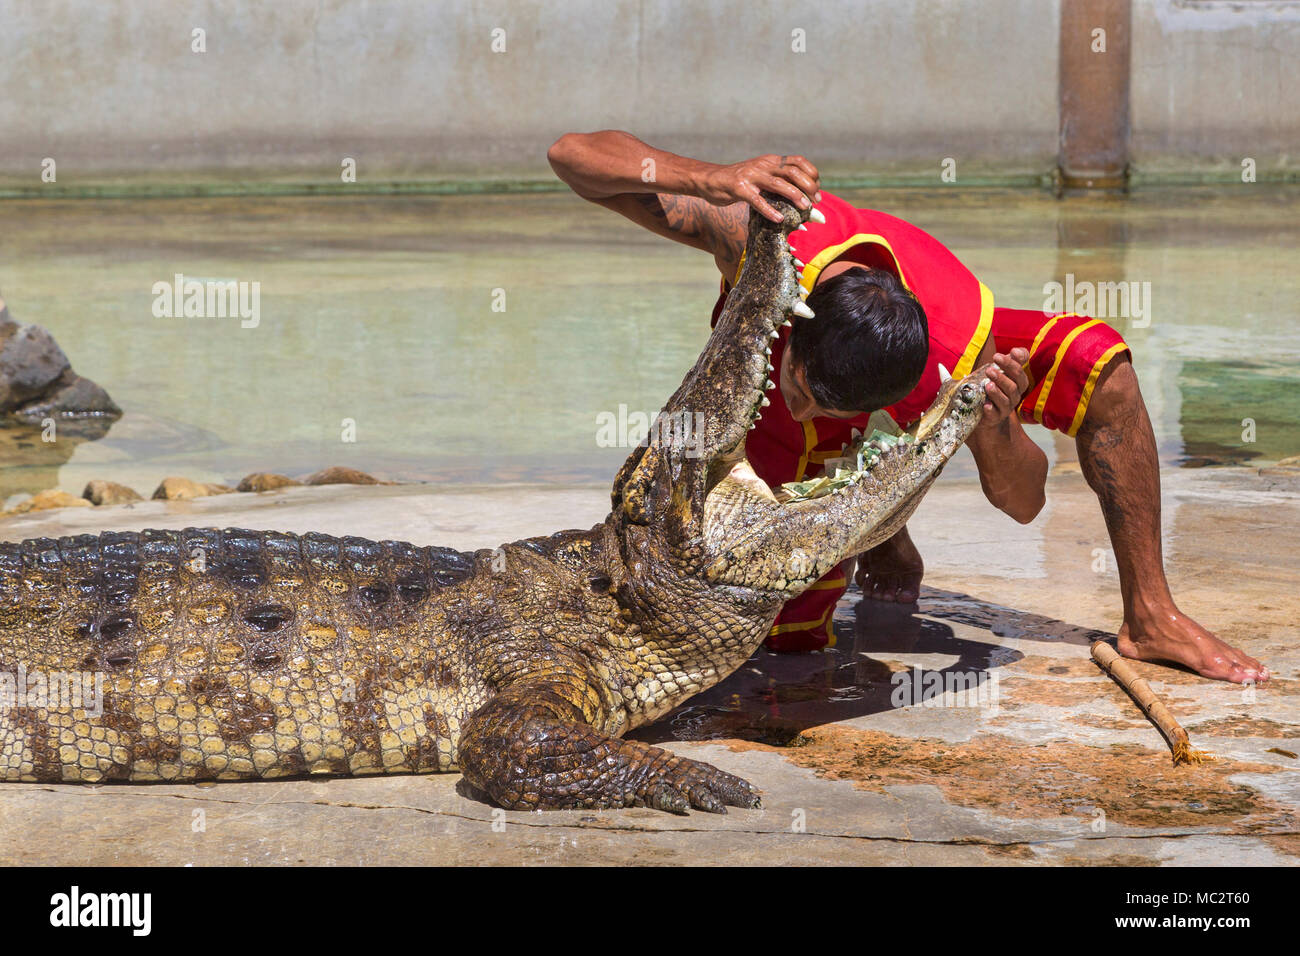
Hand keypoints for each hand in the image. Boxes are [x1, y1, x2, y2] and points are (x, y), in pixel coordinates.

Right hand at [696, 154, 820, 221]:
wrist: (710, 180)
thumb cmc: (739, 182)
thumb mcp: (761, 175)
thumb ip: (777, 181)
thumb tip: (801, 195)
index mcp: (771, 161)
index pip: (798, 161)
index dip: (812, 174)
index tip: (817, 190)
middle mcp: (763, 165)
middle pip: (792, 171)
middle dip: (808, 186)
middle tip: (815, 202)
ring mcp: (750, 176)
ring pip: (778, 184)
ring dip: (794, 196)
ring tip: (805, 208)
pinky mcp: (738, 189)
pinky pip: (757, 200)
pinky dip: (769, 210)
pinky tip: (779, 219)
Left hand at [975, 347, 1029, 430]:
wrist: (987, 410)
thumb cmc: (995, 385)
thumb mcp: (1003, 370)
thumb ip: (1013, 359)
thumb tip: (1016, 351)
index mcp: (1018, 383)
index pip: (1019, 373)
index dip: (1010, 364)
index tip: (996, 356)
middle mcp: (1015, 396)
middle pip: (1013, 387)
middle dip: (1001, 377)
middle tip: (989, 370)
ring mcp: (1005, 407)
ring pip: (1005, 400)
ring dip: (996, 392)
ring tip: (988, 385)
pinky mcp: (995, 417)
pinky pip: (994, 414)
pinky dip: (990, 409)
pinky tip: (985, 405)